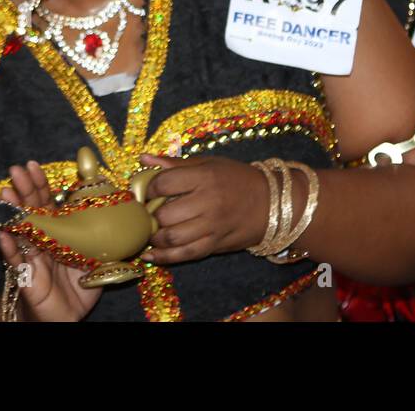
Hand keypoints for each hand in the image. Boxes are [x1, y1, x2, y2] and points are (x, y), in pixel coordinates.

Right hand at [0, 161, 101, 321]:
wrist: (68, 317)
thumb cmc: (80, 286)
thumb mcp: (98, 257)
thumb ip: (104, 234)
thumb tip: (124, 208)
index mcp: (58, 231)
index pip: (47, 202)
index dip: (40, 184)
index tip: (33, 165)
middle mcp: (42, 239)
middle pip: (32, 210)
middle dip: (24, 189)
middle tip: (16, 170)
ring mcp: (32, 256)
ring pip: (21, 230)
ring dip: (13, 212)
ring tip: (5, 194)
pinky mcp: (26, 277)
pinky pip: (16, 261)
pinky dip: (10, 247)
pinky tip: (3, 233)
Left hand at [136, 153, 272, 265]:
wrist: (271, 202)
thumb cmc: (237, 179)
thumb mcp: (209, 163)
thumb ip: (175, 163)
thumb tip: (143, 158)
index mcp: (205, 177)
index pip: (164, 183)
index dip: (149, 188)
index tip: (146, 191)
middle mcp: (208, 202)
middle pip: (165, 214)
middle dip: (149, 216)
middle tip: (145, 214)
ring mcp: (212, 226)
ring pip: (172, 238)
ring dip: (154, 238)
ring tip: (150, 232)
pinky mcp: (216, 244)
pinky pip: (186, 255)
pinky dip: (165, 258)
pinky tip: (151, 255)